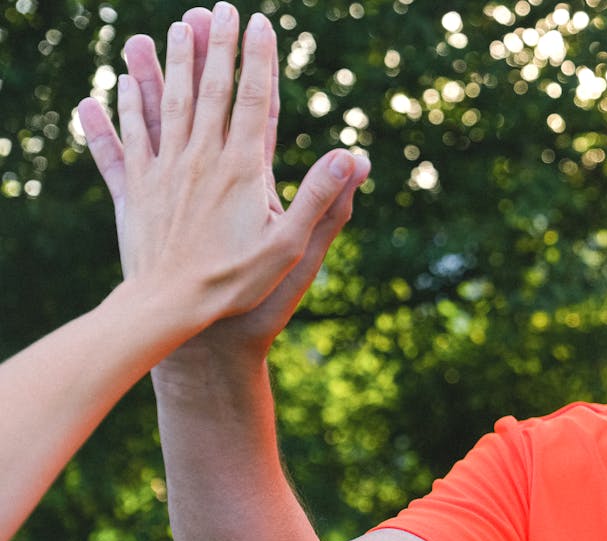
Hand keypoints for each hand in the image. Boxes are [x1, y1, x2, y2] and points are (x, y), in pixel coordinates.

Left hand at [79, 5, 368, 357]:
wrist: (170, 308)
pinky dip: (124, 108)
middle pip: (209, 89)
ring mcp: (166, 171)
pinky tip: (118, 85)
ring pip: (168, 104)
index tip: (261, 25)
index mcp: (243, 169)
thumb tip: (353, 157)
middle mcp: (202, 160)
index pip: (254, 101)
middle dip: (216, 46)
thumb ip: (322, 197)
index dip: (259, 61)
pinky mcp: (138, 189)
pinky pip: (127, 139)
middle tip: (218, 9)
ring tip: (175, 28)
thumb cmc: (238, 282)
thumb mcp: (292, 245)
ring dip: (172, 62)